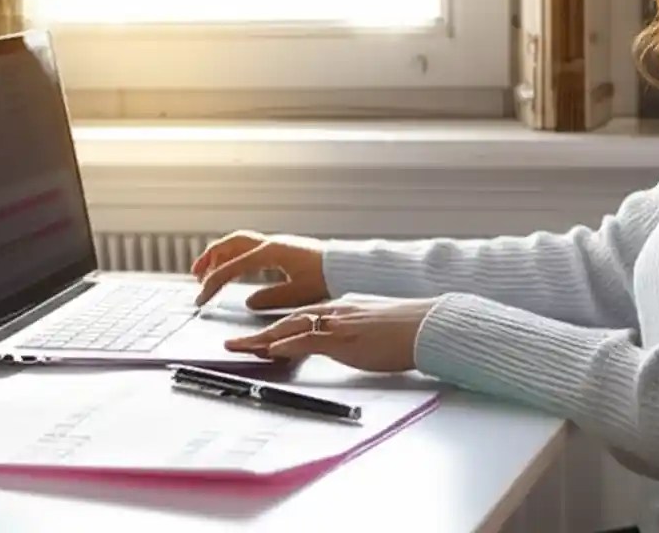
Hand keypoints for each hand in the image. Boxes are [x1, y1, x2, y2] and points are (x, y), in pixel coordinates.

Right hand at [191, 230, 327, 308]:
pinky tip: (236, 269)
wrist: (347, 266)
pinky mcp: (282, 248)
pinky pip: (252, 247)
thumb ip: (271, 297)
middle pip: (230, 243)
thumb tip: (249, 301)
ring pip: (240, 242)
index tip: (202, 297)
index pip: (232, 266)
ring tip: (210, 271)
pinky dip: (237, 256)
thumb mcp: (298, 293)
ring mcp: (276, 243)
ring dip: (222, 254)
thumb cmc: (327, 278)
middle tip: (196, 275)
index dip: (213, 282)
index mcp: (270, 252)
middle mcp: (271, 243)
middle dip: (210, 257)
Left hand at [224, 299, 440, 373]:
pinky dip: (287, 345)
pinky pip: (308, 341)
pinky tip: (271, 350)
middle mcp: (335, 311)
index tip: (259, 338)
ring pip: (290, 329)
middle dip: (257, 334)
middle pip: (288, 321)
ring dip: (260, 340)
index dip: (276, 328)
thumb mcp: (374, 327)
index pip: (301, 317)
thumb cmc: (407, 329)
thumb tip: (351, 343)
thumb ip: (356, 332)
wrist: (426, 326)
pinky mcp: (343, 339)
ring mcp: (337, 324)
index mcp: (342, 309)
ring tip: (237, 348)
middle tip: (233, 344)